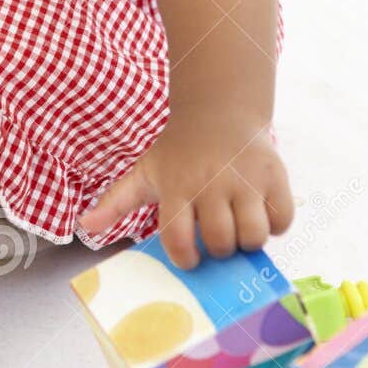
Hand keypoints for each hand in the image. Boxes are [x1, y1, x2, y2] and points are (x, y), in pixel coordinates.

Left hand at [79, 107, 294, 269]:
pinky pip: (282, 220)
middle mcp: (211, 182)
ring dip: (248, 241)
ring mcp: (245, 178)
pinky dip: (275, 224)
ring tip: (239, 228)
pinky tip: (260, 212)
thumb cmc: (178, 152)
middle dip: (219, 249)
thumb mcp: (145, 172)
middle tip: (217, 237)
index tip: (191, 257)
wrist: (217, 110)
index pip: (179, 239)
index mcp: (177, 185)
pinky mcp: (275, 174)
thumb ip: (115, 202)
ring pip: (254, 236)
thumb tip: (84, 226)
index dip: (186, 258)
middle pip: (220, 242)